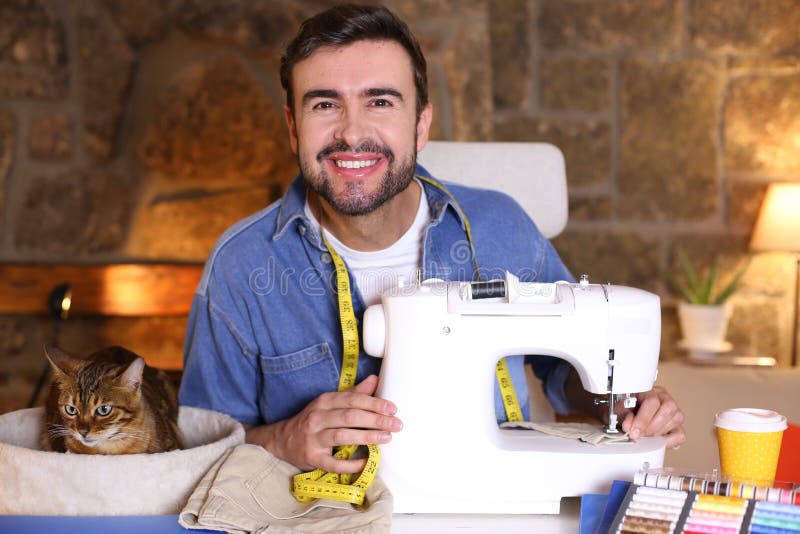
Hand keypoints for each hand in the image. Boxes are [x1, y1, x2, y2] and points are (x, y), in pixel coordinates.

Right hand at [246, 375, 401, 472]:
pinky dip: (350, 463)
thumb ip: (354, 393)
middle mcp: (318, 418)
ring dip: (367, 437)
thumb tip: (375, 379)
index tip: (392, 408)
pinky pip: (333, 462)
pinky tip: (365, 462)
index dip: (374, 403)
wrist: (283, 440)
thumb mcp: (330, 403)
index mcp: (324, 402)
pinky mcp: (312, 457)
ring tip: (386, 438)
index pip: (352, 400)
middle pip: (350, 416)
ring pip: (342, 436)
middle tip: (396, 425)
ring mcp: (313, 438)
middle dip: (376, 420)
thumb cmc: (314, 420)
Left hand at [621, 386, 685, 448]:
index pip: (652, 401)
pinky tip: (656, 441)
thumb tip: (629, 425)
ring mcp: (673, 411)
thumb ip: (623, 416)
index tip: (634, 431)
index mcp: (649, 390)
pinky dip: (668, 441)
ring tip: (646, 436)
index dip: (643, 419)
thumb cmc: (622, 411)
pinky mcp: (677, 426)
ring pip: (677, 419)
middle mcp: (664, 397)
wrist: (623, 417)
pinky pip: (680, 434)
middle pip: (668, 408)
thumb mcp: (618, 411)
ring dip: (659, 432)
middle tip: (639, 434)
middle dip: (651, 426)